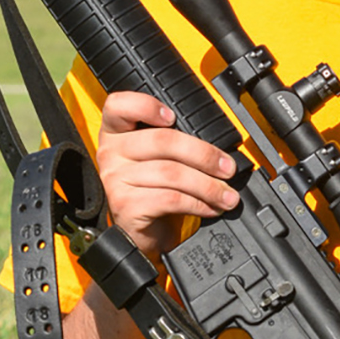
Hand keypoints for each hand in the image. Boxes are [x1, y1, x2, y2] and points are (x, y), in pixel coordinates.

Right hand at [96, 91, 238, 262]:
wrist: (141, 232)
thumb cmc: (153, 190)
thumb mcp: (159, 159)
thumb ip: (175, 142)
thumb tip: (219, 149)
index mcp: (117, 133)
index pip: (119, 106)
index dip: (146, 106)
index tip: (173, 116)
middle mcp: (111, 153)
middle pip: (162, 141)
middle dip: (205, 155)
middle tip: (228, 168)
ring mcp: (116, 180)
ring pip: (171, 173)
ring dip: (208, 185)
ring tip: (227, 195)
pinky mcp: (126, 205)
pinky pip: (170, 199)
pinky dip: (198, 203)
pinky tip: (210, 207)